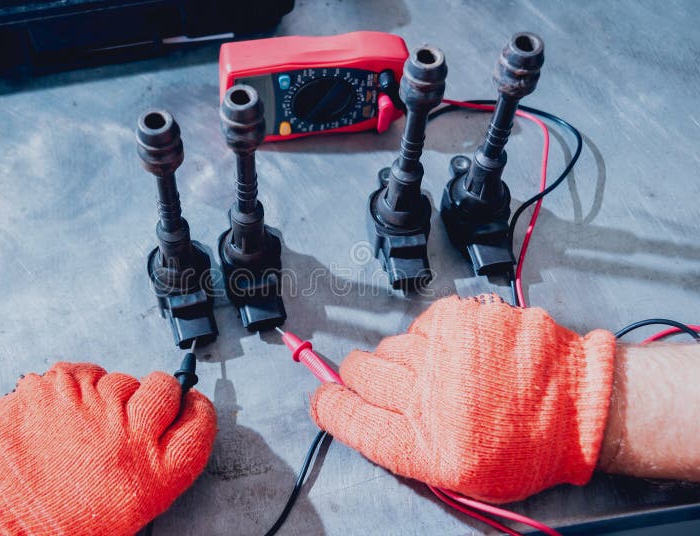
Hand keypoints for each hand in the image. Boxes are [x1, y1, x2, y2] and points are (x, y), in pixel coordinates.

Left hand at [0, 362, 215, 534]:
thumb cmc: (63, 519)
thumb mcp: (132, 504)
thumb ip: (158, 460)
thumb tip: (174, 417)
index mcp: (153, 474)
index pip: (200, 421)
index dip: (196, 409)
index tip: (188, 405)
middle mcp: (128, 434)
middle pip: (165, 389)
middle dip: (156, 396)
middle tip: (132, 416)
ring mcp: (91, 404)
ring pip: (121, 379)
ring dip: (109, 397)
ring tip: (83, 427)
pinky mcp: (56, 385)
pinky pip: (84, 373)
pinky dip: (77, 389)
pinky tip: (63, 416)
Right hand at [311, 295, 615, 502]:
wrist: (578, 408)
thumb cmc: (522, 449)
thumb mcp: (459, 476)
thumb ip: (403, 447)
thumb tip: (355, 413)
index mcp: (423, 445)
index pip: (347, 417)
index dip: (328, 405)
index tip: (326, 399)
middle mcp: (427, 396)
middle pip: (358, 371)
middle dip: (362, 377)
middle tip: (392, 384)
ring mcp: (445, 351)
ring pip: (390, 346)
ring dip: (405, 360)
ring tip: (442, 373)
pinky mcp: (462, 318)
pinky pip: (421, 325)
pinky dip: (432, 339)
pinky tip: (461, 354)